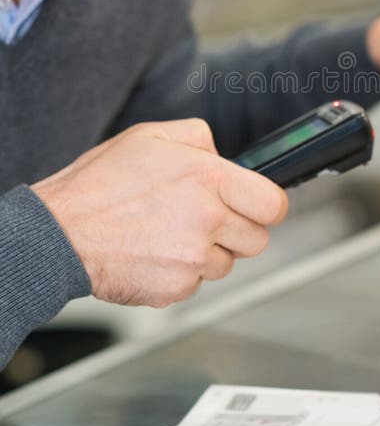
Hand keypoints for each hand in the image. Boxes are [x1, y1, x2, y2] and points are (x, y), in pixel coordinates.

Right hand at [31, 119, 287, 306]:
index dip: (266, 205)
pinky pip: (197, 283)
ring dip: (208, 252)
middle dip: (237, 230)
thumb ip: (200, 138)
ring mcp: (194, 259)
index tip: (257, 206)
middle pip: (257, 239)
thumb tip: (224, 156)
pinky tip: (155, 253)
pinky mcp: (177, 288)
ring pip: (227, 263)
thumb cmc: (101, 184)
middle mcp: (208, 219)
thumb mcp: (152, 136)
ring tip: (169, 233)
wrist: (60, 233)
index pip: (272, 204)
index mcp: (210, 178)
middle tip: (205, 219)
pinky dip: (182, 272)